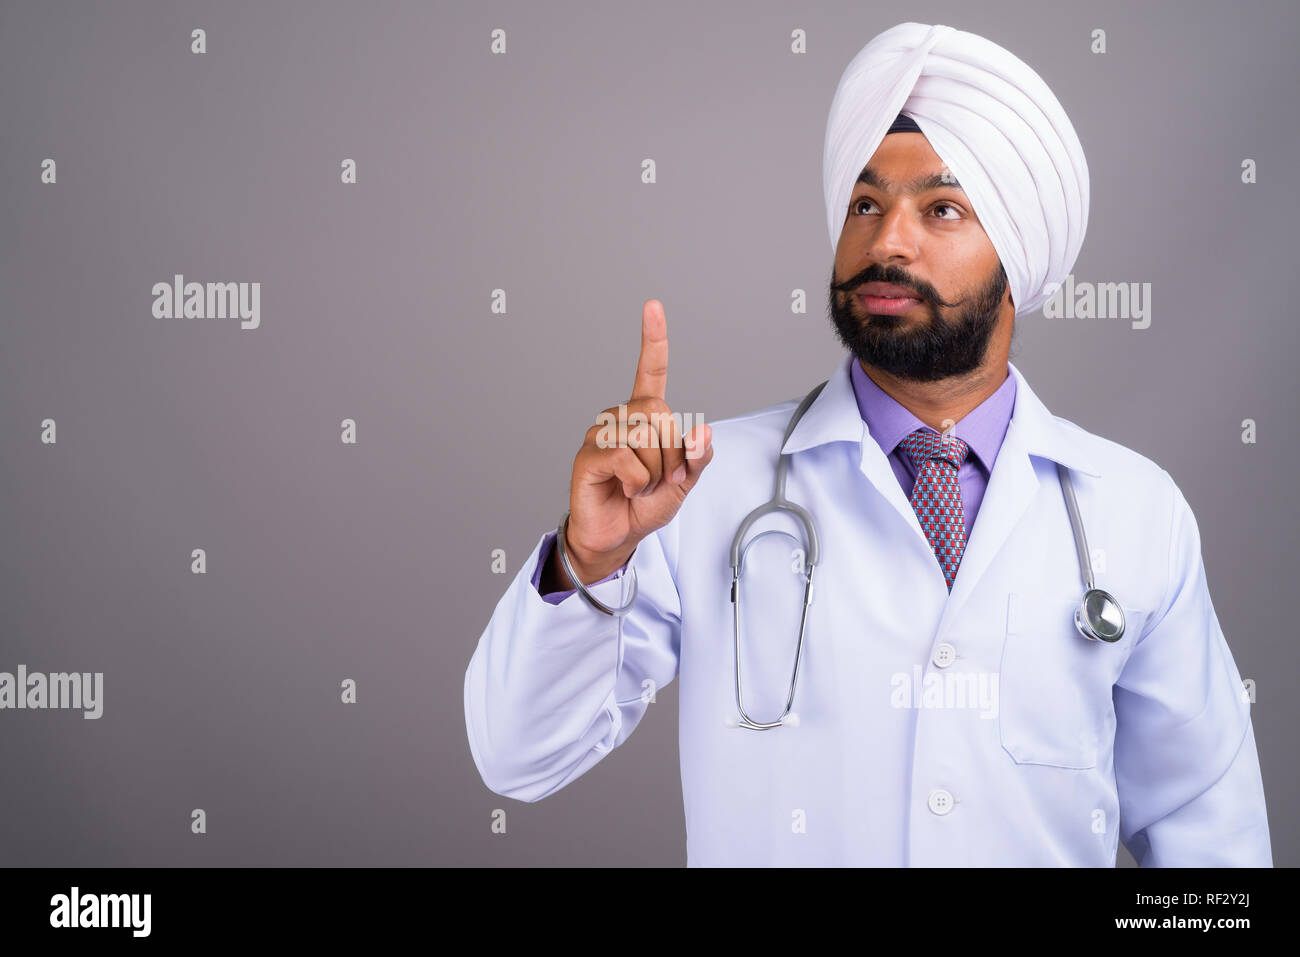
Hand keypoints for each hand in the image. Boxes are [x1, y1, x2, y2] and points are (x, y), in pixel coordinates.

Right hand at [562, 300, 712, 582]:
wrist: (617, 536)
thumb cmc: (645, 505)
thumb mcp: (684, 483)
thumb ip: (698, 458)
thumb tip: (703, 430)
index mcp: (644, 417)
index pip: (650, 371)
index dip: (653, 340)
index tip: (652, 307)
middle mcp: (620, 418)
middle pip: (660, 413)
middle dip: (673, 453)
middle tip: (663, 479)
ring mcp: (601, 434)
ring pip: (645, 437)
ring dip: (656, 471)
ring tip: (641, 486)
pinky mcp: (589, 455)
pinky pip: (626, 457)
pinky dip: (638, 480)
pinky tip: (627, 489)